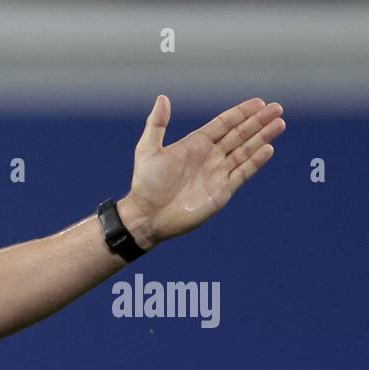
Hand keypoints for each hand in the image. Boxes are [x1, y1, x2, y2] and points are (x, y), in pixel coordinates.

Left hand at [120, 95, 286, 248]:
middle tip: (277, 108)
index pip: (223, 124)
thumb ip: (156, 124)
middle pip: (239, 135)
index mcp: (195, 145)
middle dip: (258, 121)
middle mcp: (209, 156)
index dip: (241, 113)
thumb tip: (162, 97)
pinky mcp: (222, 191)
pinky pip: (243, 173)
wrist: (147, 216)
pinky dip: (256, 161)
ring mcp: (217, 173)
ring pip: (245, 151)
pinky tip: (269, 148)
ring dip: (262, 137)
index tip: (258, 102)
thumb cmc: (145, 185)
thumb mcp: (147, 150)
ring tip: (279, 123)